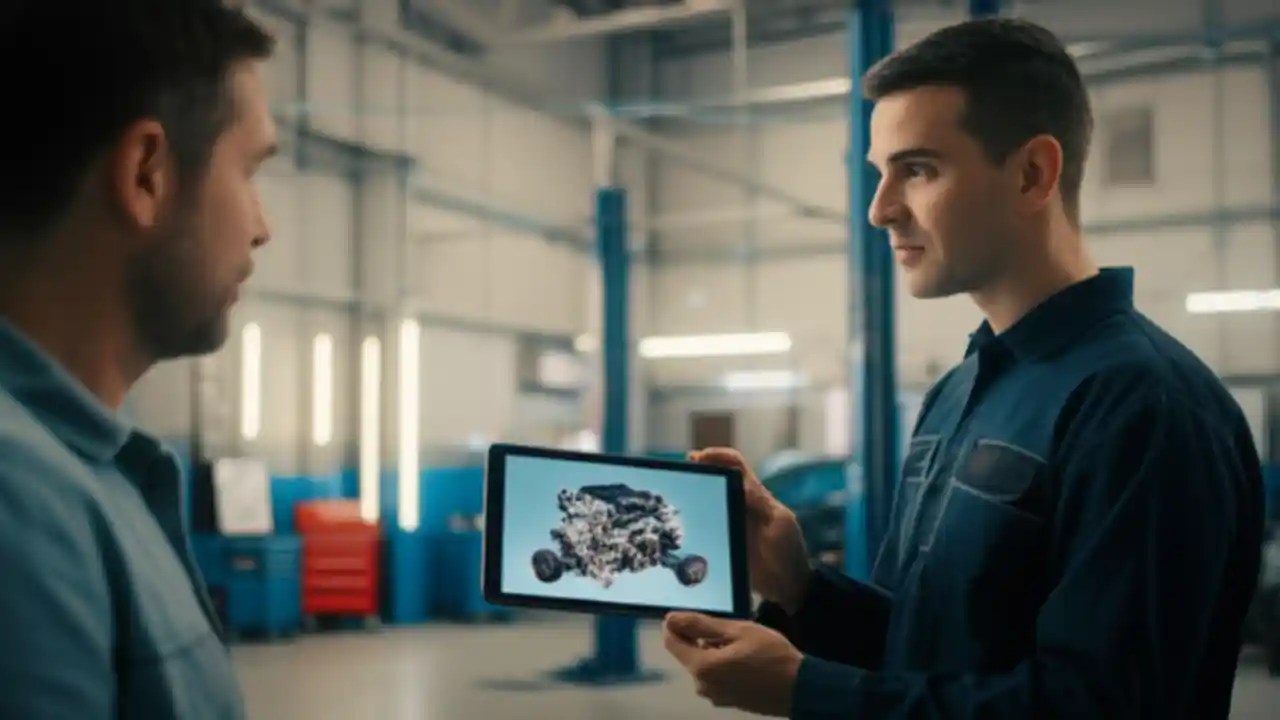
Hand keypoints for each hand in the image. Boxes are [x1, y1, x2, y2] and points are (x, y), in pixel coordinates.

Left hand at [663, 611, 803, 716]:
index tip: (690, 614)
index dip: (675, 625)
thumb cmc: (771, 654)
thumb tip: (672, 618)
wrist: (799, 688)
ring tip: (740, 643)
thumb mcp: (738, 630)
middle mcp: (702, 685)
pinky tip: (743, 659)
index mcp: (702, 667)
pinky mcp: (726, 702)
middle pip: (687, 654)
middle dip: (699, 638)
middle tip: (728, 628)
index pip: (671, 642)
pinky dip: (721, 665)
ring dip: (712, 651)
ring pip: (702, 665)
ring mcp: (714, 697)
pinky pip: (714, 677)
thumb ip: (701, 624)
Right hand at [689, 448, 812, 613]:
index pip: (736, 466)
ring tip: (675, 495)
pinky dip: (696, 517)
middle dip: (699, 472)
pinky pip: (708, 523)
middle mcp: (743, 504)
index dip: (718, 456)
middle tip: (678, 473)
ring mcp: (734, 522)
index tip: (697, 457)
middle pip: (719, 479)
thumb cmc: (788, 554)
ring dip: (695, 493)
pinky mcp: (726, 540)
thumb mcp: (779, 526)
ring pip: (712, 499)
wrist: (788, 588)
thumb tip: (739, 482)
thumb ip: (761, 504)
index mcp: (758, 497)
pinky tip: (682, 523)